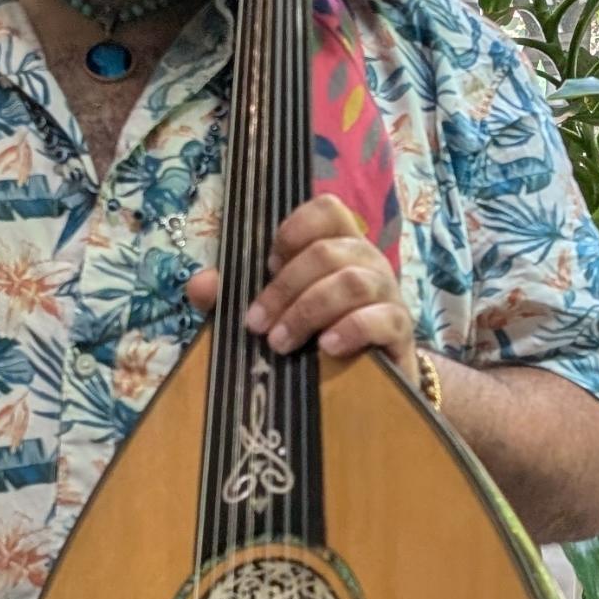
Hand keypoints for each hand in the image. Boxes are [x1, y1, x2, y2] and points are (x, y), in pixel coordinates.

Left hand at [186, 194, 415, 375]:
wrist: (368, 388)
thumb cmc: (317, 338)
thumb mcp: (272, 315)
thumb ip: (234, 297)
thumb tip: (198, 285)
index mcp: (339, 246)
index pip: (327, 210)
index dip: (294, 229)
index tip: (267, 265)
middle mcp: (367, 261)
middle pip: (328, 252)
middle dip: (283, 288)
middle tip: (257, 325)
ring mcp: (388, 293)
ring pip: (351, 282)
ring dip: (308, 311)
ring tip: (281, 343)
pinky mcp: (400, 330)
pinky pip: (382, 318)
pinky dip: (350, 329)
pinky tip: (327, 348)